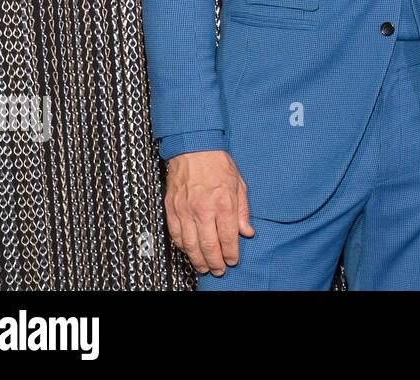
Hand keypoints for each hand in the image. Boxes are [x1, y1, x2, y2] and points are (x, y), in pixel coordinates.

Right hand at [164, 150, 254, 275]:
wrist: (193, 148)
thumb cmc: (217, 164)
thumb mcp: (239, 184)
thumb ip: (242, 211)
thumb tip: (247, 231)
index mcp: (223, 203)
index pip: (228, 236)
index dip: (231, 253)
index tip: (232, 260)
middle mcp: (203, 209)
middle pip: (209, 245)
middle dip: (214, 261)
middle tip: (218, 270)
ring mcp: (185, 210)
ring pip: (190, 244)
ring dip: (197, 259)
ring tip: (203, 267)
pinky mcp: (172, 209)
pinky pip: (176, 234)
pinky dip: (182, 246)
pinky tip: (188, 251)